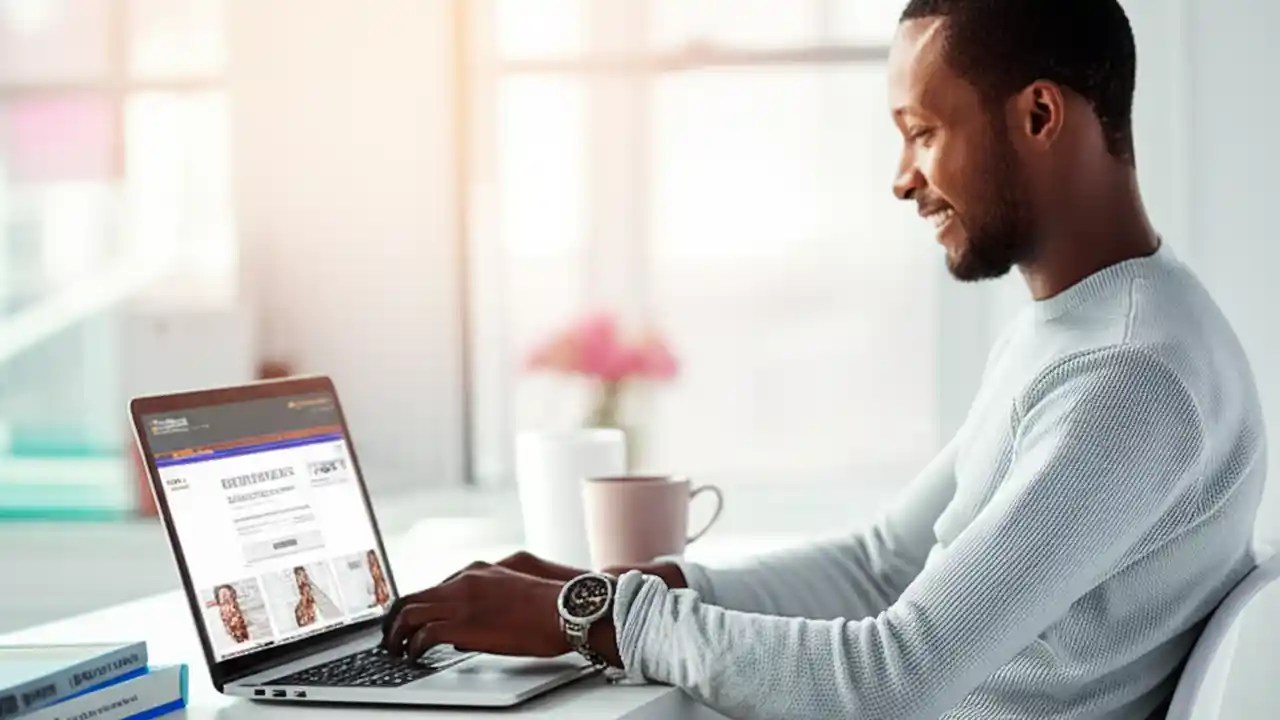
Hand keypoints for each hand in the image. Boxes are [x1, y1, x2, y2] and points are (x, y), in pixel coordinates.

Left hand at [382, 562, 570, 660]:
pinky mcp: (463, 625)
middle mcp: (464, 580)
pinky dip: (414, 647)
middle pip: (414, 595)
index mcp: (478, 570)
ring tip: (395, 650)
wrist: (566, 608)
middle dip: (396, 618)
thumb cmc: (553, 602)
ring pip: (410, 613)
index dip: (422, 607)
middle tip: (391, 636)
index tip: (416, 620)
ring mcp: (461, 601)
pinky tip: (414, 656)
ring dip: (397, 634)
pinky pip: (425, 635)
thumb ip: (493, 592)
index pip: (436, 586)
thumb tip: (476, 616)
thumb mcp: (519, 583)